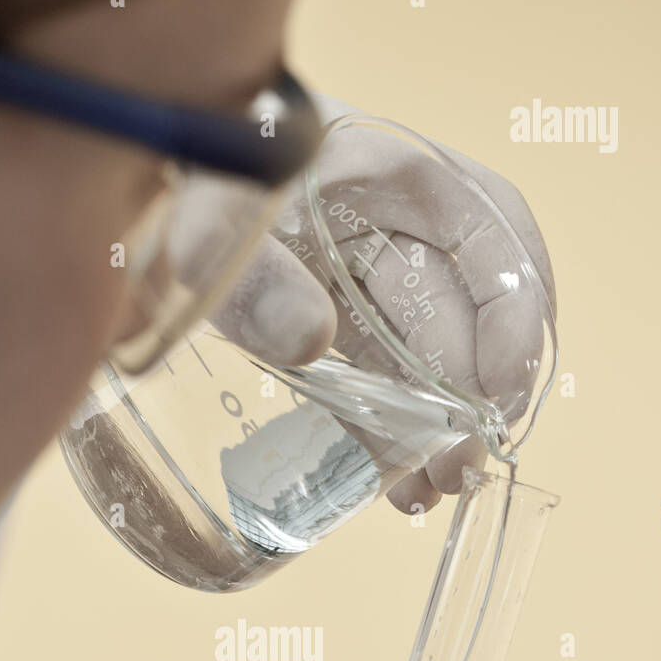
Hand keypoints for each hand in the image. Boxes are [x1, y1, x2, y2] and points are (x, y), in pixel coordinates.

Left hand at [215, 96, 555, 513]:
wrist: (149, 185)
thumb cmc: (191, 180)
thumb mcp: (209, 214)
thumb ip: (250, 269)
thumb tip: (310, 340)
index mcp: (390, 171)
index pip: (490, 231)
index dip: (512, 311)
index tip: (499, 388)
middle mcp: (398, 222)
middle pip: (466, 310)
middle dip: (473, 394)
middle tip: (458, 467)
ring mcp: (371, 276)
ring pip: (432, 355)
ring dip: (442, 425)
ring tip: (433, 488)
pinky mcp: (343, 320)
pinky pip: (387, 379)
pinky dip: (398, 431)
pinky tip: (400, 483)